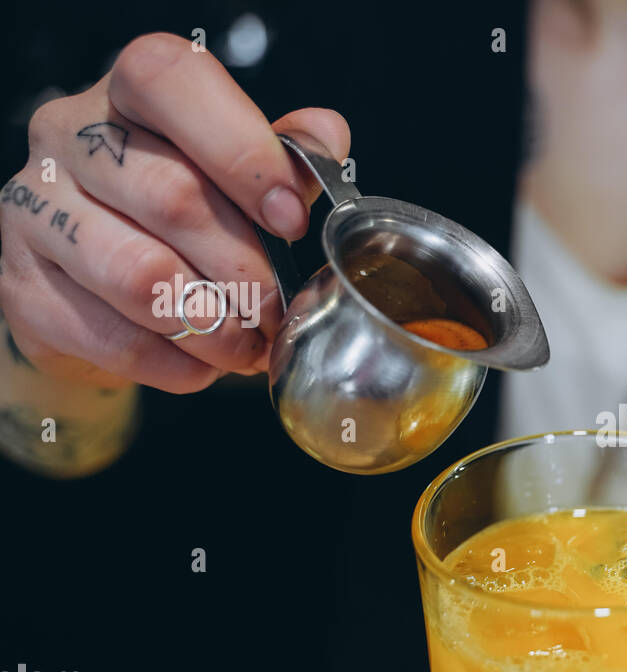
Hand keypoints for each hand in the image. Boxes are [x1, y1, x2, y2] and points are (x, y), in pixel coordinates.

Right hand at [0, 33, 349, 391]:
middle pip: (169, 196)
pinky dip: (176, 362)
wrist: (93, 279)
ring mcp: (33, 210)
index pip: (171, 81)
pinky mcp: (23, 287)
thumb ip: (286, 154)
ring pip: (138, 275)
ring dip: (213, 324)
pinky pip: (113, 337)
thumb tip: (326, 137)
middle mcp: (67, 136)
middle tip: (279, 307)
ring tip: (248, 343)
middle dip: (245, 268)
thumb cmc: (175, 212)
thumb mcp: (237, 172)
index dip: (242, 151)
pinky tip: (205, 364)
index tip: (293, 218)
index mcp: (128, 92)